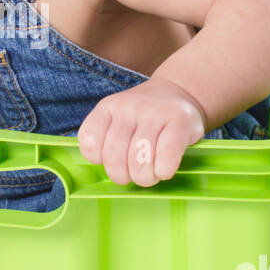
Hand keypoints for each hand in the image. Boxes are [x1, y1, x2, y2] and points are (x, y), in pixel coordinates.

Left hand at [76, 78, 207, 186]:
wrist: (178, 92)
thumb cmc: (144, 117)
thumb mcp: (117, 118)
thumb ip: (105, 140)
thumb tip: (109, 171)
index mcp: (108, 107)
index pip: (89, 141)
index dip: (98, 160)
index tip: (111, 160)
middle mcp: (129, 107)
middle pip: (114, 157)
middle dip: (122, 177)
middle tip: (133, 175)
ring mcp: (155, 113)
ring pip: (140, 161)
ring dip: (145, 177)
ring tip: (150, 174)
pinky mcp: (180, 121)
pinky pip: (166, 158)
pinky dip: (163, 171)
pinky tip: (164, 169)